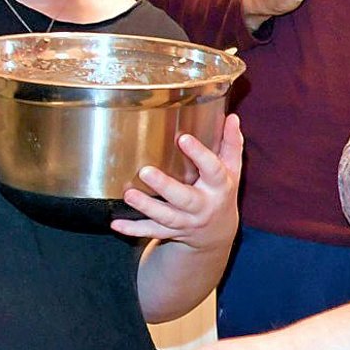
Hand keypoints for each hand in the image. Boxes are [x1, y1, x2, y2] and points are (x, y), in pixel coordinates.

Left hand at [113, 114, 243, 250]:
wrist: (218, 231)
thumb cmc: (222, 191)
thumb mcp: (232, 169)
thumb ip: (231, 143)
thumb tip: (232, 118)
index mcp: (219, 186)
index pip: (212, 169)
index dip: (199, 154)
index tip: (183, 138)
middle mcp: (204, 206)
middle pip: (185, 198)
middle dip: (165, 186)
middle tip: (145, 171)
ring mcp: (187, 221)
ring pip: (167, 217)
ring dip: (147, 207)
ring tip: (129, 194)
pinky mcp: (172, 232)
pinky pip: (152, 232)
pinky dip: (134, 229)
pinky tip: (116, 223)